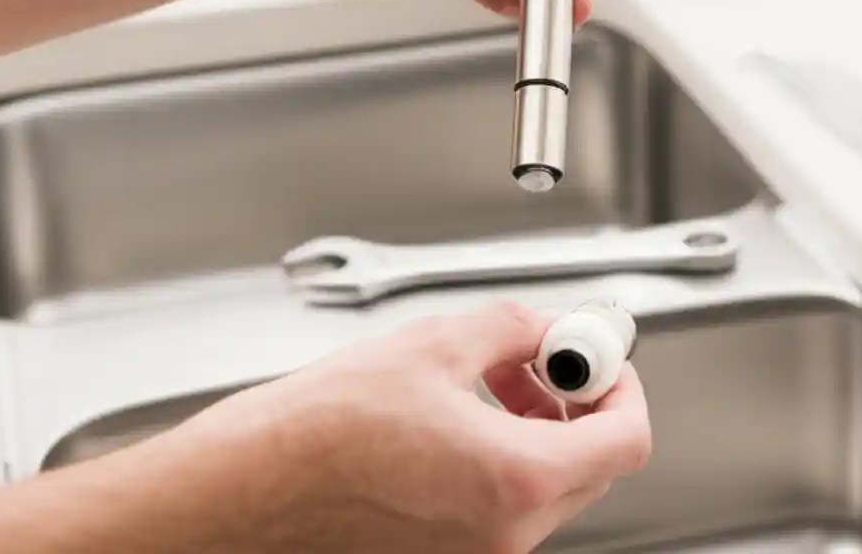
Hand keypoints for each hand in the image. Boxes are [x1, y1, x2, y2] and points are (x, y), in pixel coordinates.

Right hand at [170, 303, 650, 551]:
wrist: (234, 497)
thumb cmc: (306, 437)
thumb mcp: (429, 346)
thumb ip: (514, 330)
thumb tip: (550, 328)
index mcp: (514, 481)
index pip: (626, 439)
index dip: (621, 387)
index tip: (598, 361)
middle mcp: (504, 537)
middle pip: (591, 467)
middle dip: (573, 406)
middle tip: (535, 365)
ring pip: (546, 491)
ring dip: (534, 434)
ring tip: (482, 390)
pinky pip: (501, 514)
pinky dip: (498, 468)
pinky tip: (450, 429)